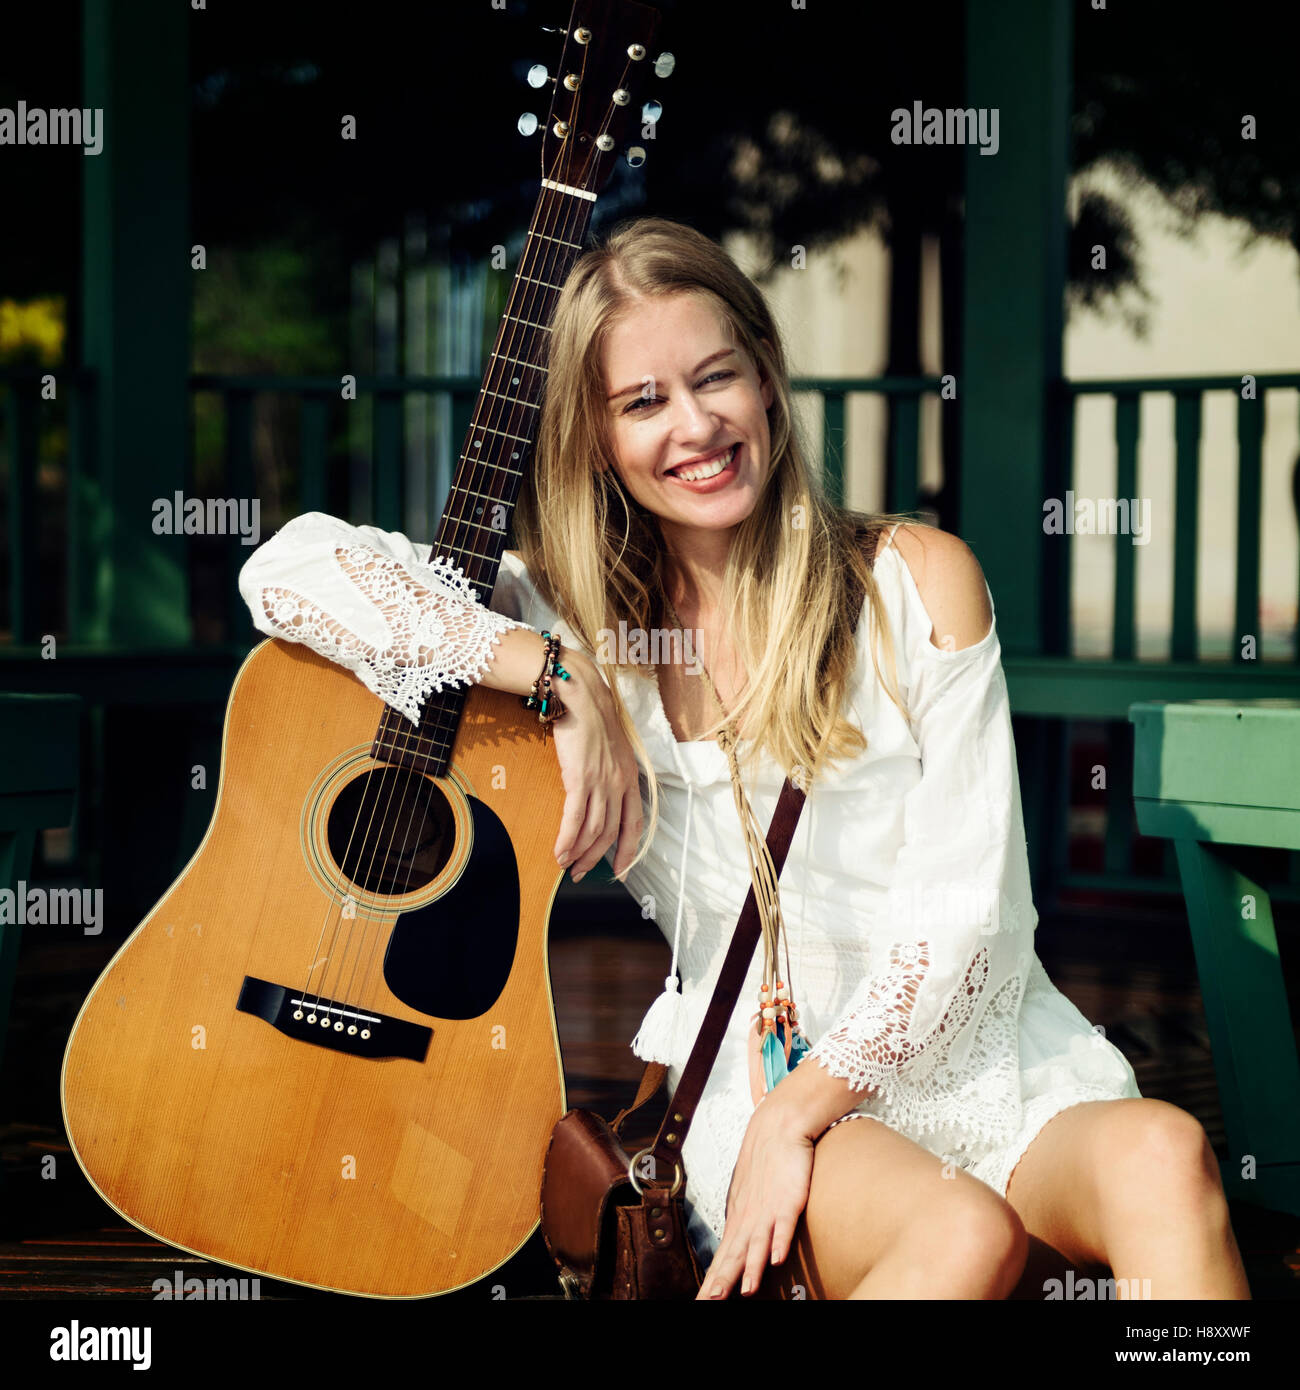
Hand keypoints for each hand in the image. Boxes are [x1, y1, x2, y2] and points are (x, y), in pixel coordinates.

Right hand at [547, 651, 643, 884]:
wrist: (581, 696)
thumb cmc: (591, 719)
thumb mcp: (611, 750)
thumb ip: (609, 774)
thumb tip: (597, 795)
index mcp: (629, 777)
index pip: (634, 823)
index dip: (628, 850)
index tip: (621, 870)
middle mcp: (619, 783)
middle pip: (610, 833)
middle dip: (596, 859)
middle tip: (581, 874)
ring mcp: (601, 782)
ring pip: (592, 831)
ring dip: (579, 854)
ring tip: (566, 866)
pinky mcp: (580, 779)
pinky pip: (574, 819)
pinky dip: (567, 841)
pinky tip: (559, 853)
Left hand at [695, 1094, 815, 1298]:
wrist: (779, 1124)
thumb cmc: (764, 1162)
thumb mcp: (748, 1196)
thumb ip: (745, 1222)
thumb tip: (738, 1247)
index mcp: (739, 1217)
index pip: (723, 1256)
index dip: (713, 1280)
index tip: (702, 1302)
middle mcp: (749, 1216)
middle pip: (734, 1255)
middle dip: (722, 1282)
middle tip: (709, 1303)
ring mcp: (768, 1207)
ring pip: (757, 1243)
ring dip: (751, 1269)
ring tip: (745, 1291)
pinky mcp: (789, 1198)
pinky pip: (784, 1222)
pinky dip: (779, 1240)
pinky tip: (776, 1259)